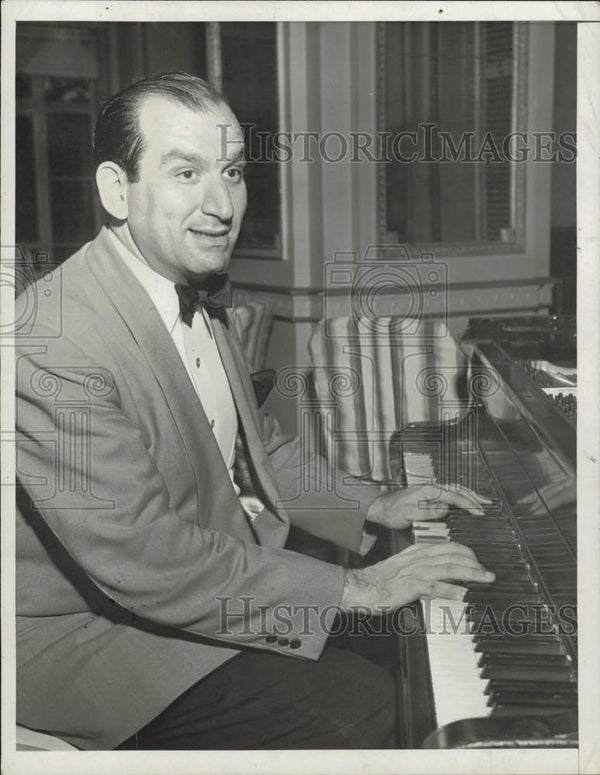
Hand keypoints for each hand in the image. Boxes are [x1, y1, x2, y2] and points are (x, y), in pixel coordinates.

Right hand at [340, 541, 494, 612]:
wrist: (357, 587)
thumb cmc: (377, 582)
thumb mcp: (400, 569)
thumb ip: (418, 568)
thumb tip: (437, 574)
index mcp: (415, 553)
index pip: (446, 546)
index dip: (466, 552)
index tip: (477, 560)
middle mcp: (417, 559)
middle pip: (452, 554)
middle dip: (474, 561)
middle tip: (488, 572)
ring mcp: (414, 571)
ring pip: (448, 567)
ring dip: (471, 573)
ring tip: (486, 579)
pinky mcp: (410, 586)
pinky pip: (435, 587)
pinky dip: (452, 590)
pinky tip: (465, 595)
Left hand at [366, 484, 491, 530]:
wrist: (381, 508)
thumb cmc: (393, 512)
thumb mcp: (409, 515)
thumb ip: (427, 512)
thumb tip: (445, 510)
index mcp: (428, 491)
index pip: (453, 496)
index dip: (468, 504)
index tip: (478, 512)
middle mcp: (431, 488)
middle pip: (458, 489)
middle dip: (474, 497)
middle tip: (488, 506)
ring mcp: (431, 490)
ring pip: (455, 489)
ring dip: (470, 495)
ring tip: (483, 502)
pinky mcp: (430, 494)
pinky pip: (450, 493)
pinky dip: (462, 496)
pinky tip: (466, 501)